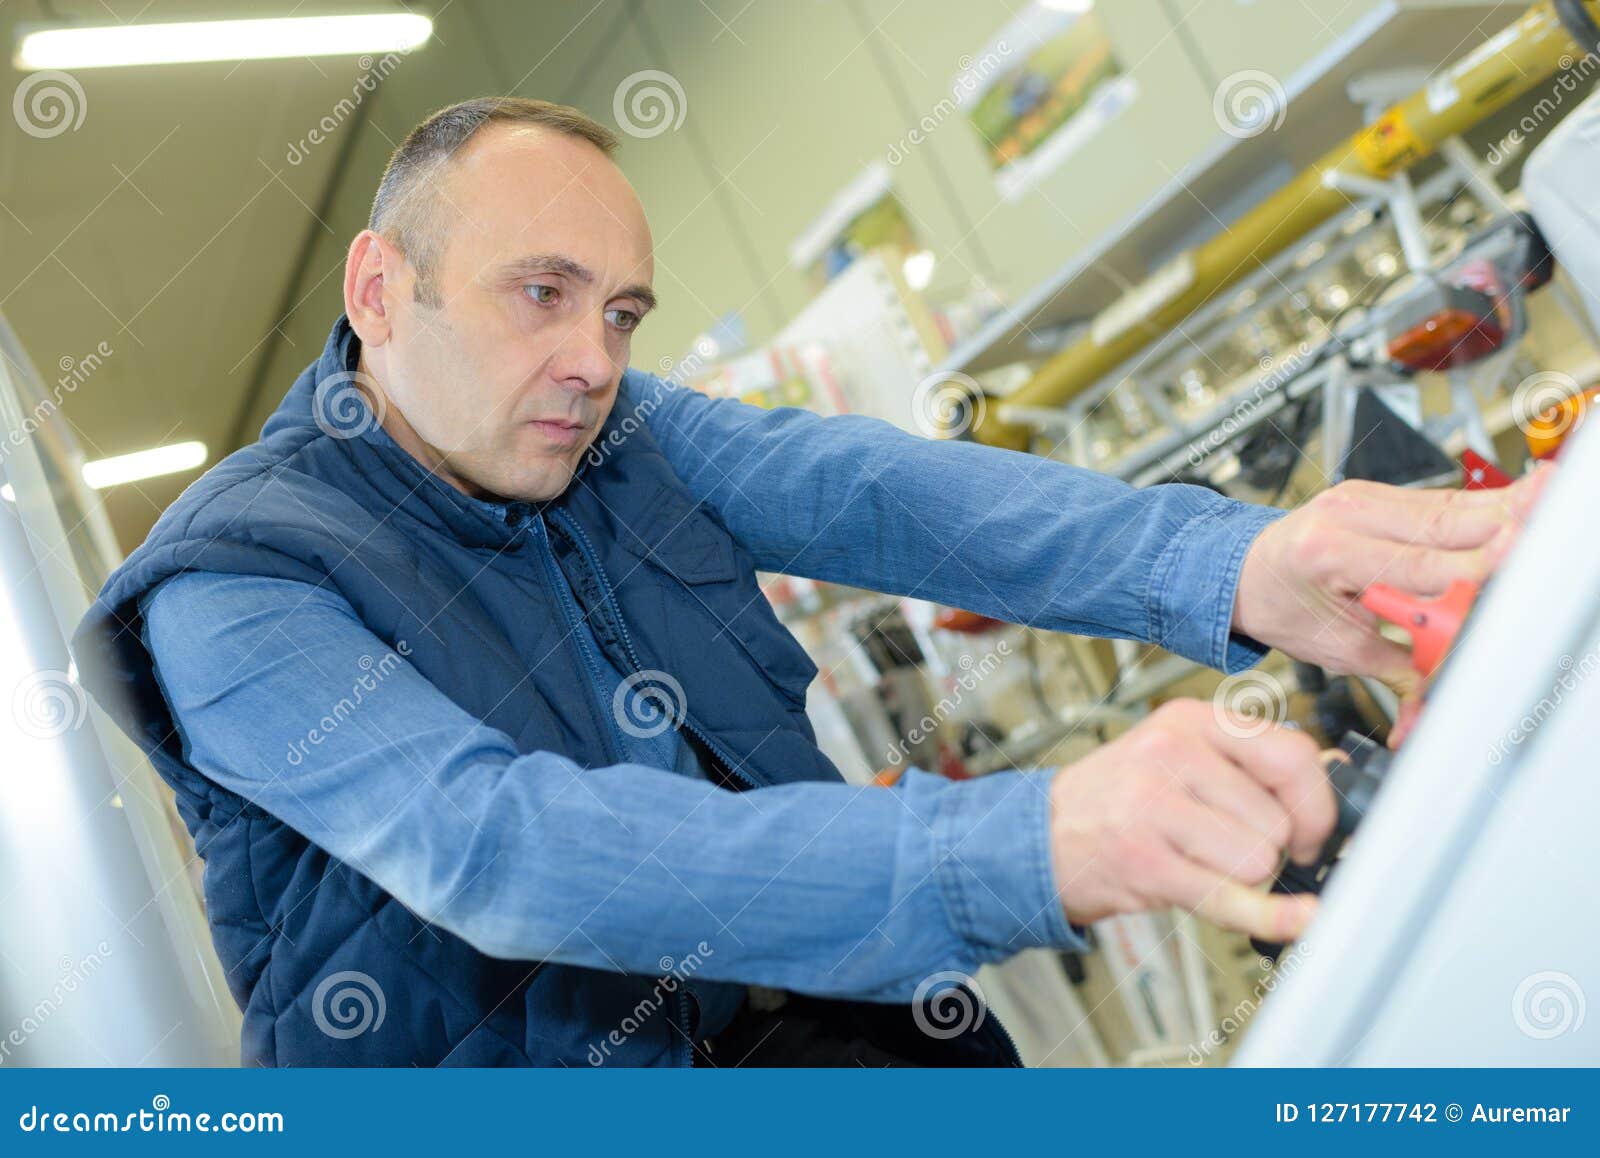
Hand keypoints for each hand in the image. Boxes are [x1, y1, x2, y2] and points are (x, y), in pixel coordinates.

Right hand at [1048, 699, 1335, 941]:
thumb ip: (1251, 763)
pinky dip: (1271, 917)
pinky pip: (1231, 897)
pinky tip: (1295, 920)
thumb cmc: (1116, 798)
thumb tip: (1334, 775)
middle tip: (1225, 848)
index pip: (1292, 754)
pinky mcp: (1144, 862)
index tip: (1312, 830)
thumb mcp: (1177, 755)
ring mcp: (1153, 807)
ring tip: (1196, 862)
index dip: (1318, 803)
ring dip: (1242, 878)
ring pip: (1260, 860)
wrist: (1039, 834)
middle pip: (1279, 820)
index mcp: (1189, 720)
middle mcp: (1171, 754)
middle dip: (1267, 848)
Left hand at [1232, 469, 1548, 698]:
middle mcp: (1346, 513)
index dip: (1473, 565)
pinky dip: (1482, 511)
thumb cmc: (1281, 607)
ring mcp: (1361, 495)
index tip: (1512, 564)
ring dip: (1504, 513)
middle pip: (1446, 523)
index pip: (1417, 563)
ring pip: (1451, 505)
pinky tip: (1518, 509)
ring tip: (1547, 513)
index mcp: (1328, 552)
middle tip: (1547, 535)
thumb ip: (1401, 673)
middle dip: (1504, 530)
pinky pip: (1441, 502)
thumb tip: (1439, 706)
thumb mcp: (1336, 651)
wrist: (1239, 571)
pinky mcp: (1376, 491)